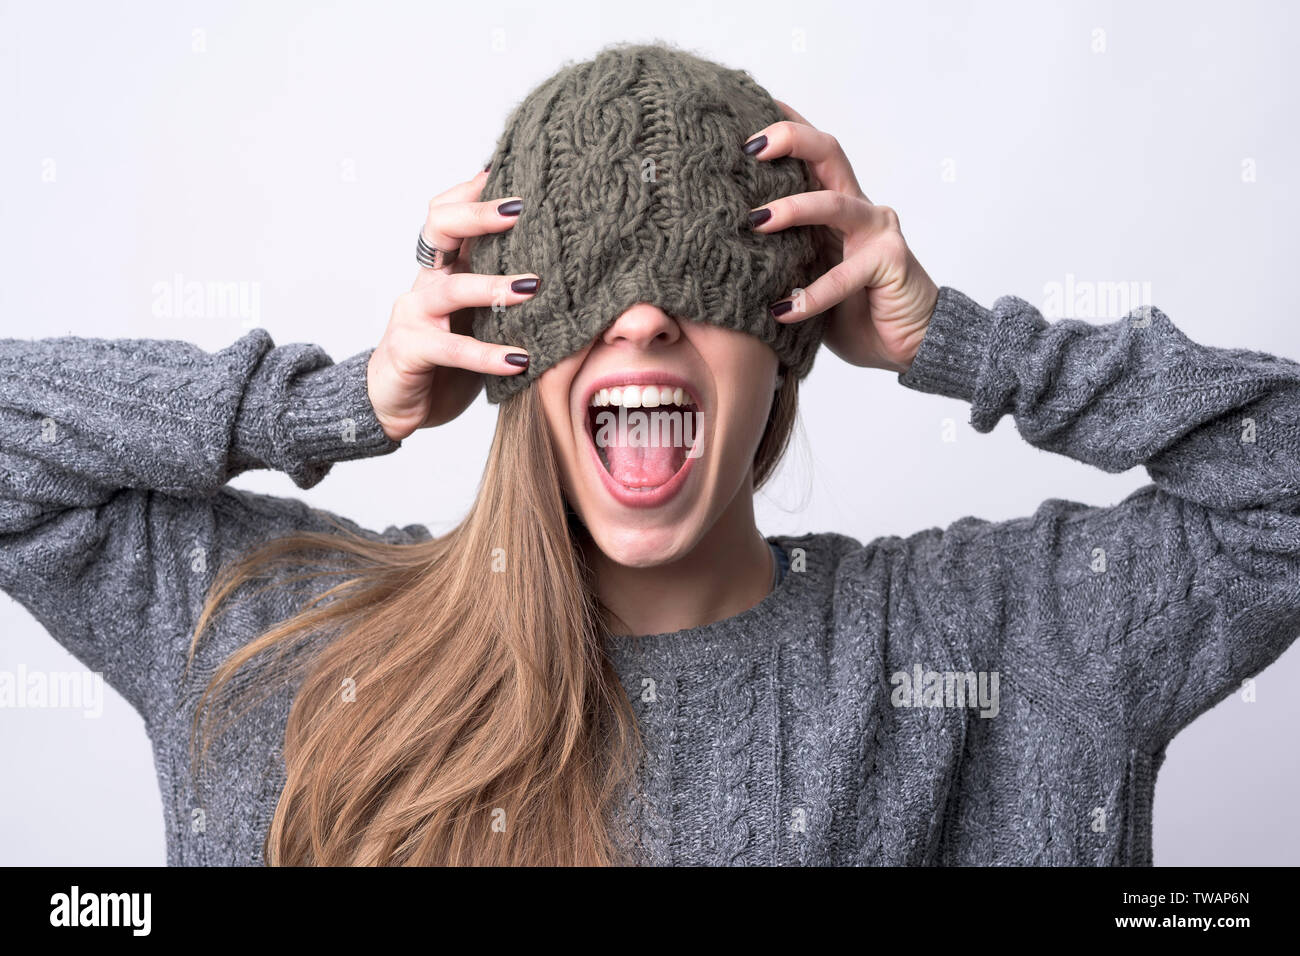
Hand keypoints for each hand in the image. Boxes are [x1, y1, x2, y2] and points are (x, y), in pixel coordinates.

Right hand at [368, 169, 540, 439]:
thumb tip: (568, 266)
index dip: (475, 190)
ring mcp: (414, 315)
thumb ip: (509, 290)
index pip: (449, 210)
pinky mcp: (411, 351)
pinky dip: (487, 355)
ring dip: (493, 287)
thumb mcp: (482, 317)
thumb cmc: (449, 358)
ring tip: (532, 288)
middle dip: (478, 215)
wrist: (397, 403)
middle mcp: (427, 281)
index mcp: (445, 266)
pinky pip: (451, 350)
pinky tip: (520, 360)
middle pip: (440, 227)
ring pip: (450, 289)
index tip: (516, 173)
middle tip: (520, 211)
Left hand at [745, 101, 938, 373]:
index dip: (783, 125)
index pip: (810, 154)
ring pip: (834, 204)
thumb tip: (722, 249)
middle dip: (790, 140)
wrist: (911, 342)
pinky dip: (812, 293)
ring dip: (793, 208)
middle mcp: (860, 208)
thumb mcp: (807, 278)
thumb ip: (781, 257)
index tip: (744, 108)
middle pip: (828, 153)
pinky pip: (845, 275)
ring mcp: (878, 232)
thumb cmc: (854, 311)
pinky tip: (783, 310)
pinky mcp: (891, 262)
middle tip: (748, 147)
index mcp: (837, 206)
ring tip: (756, 221)